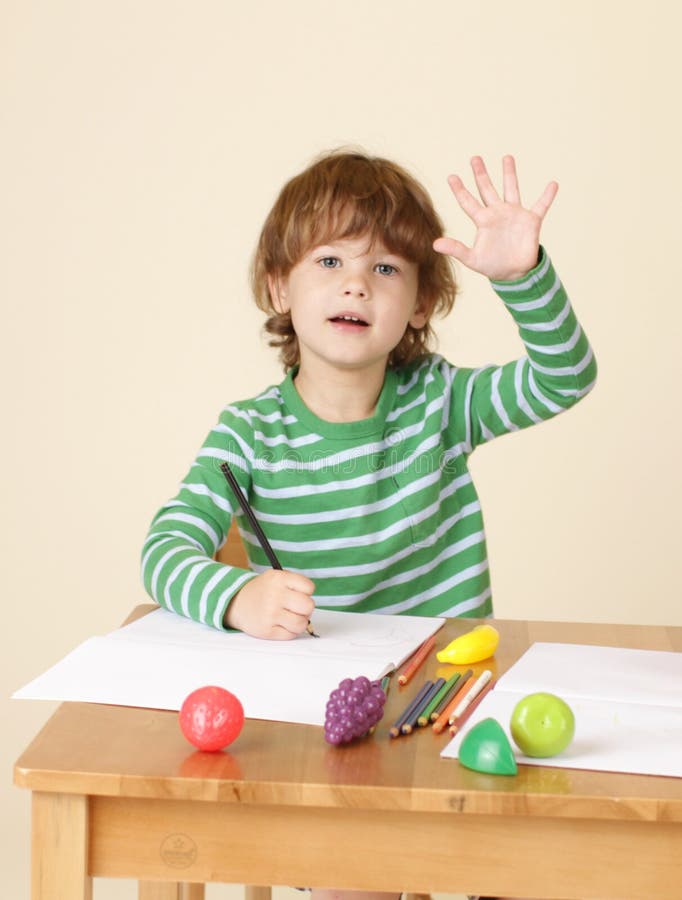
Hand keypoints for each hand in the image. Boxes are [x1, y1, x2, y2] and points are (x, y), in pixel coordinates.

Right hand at [224, 569, 315, 639]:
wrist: (237, 603)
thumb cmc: (263, 590)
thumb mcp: (276, 576)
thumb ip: (295, 584)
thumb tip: (310, 604)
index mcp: (278, 579)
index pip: (309, 587)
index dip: (307, 591)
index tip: (299, 593)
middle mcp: (274, 595)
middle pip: (308, 606)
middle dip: (306, 608)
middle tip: (297, 608)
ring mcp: (270, 614)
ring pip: (302, 624)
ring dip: (299, 622)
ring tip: (291, 617)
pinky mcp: (266, 631)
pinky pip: (291, 635)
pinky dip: (290, 631)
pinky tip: (282, 624)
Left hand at [433, 155, 557, 281]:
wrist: (514, 273)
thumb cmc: (492, 266)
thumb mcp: (472, 259)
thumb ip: (456, 249)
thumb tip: (435, 244)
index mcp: (483, 220)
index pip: (468, 202)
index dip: (460, 190)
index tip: (451, 176)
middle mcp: (498, 213)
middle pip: (487, 189)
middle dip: (481, 174)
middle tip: (474, 158)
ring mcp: (515, 214)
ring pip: (511, 189)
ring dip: (509, 174)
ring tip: (507, 157)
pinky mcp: (531, 221)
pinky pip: (541, 206)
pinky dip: (547, 196)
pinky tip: (553, 184)